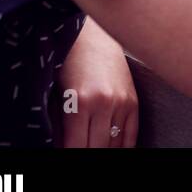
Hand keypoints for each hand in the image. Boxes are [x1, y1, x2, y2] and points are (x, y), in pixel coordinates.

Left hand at [58, 18, 138, 147]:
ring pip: (114, 144)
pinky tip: (115, 149)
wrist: (94, 38)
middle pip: (96, 148)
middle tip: (81, 147)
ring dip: (103, 149)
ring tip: (95, 146)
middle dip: (86, 151)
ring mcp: (122, 103)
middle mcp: (104, 104)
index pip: (76, 146)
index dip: (70, 153)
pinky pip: (131, 134)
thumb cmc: (70, 64)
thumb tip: (62, 148)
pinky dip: (123, 147)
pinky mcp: (133, 101)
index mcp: (80, 102)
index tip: (66, 153)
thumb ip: (61, 125)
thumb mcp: (58, 94)